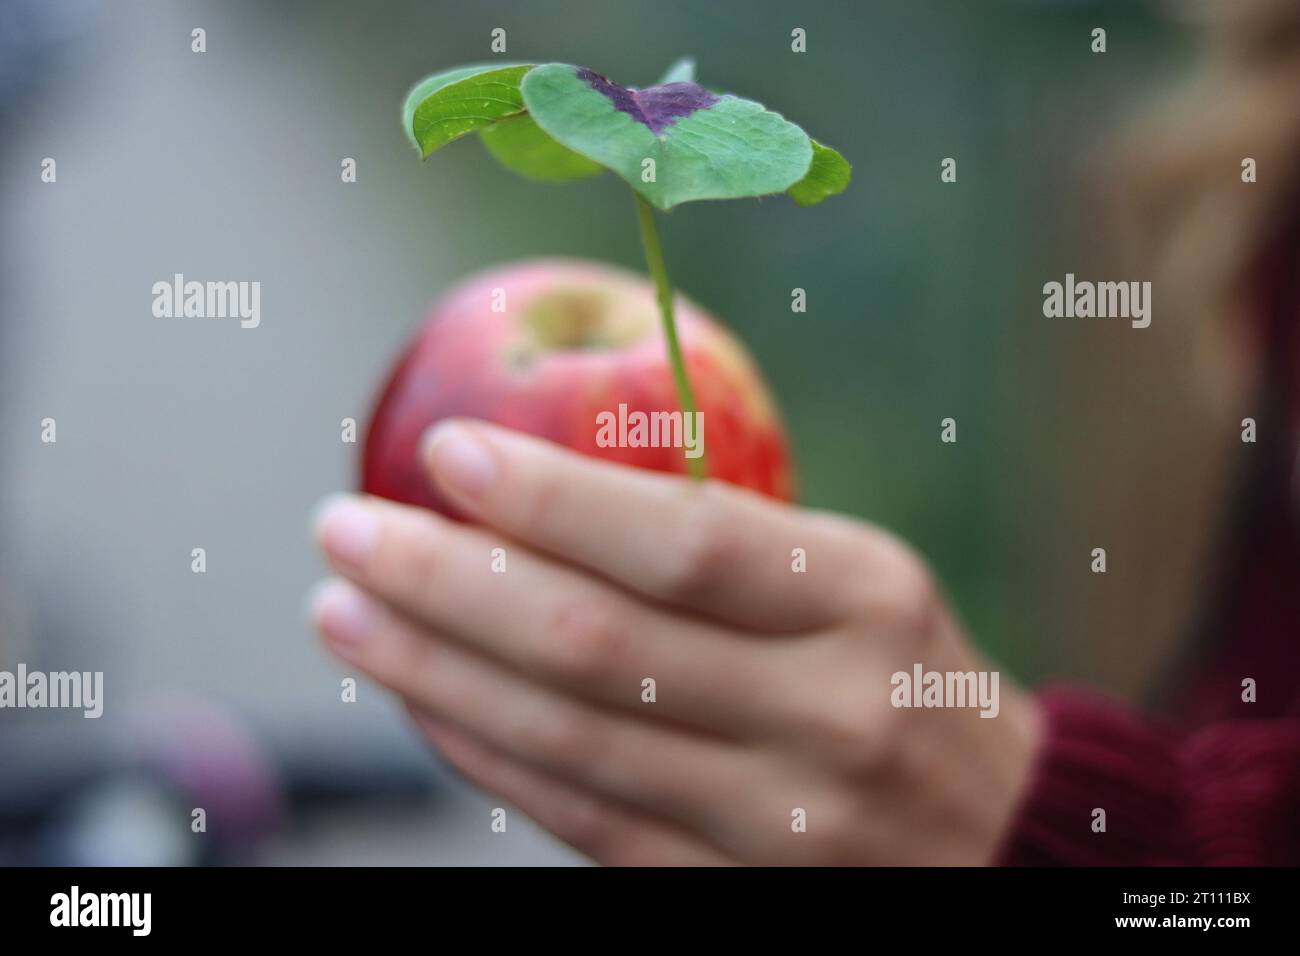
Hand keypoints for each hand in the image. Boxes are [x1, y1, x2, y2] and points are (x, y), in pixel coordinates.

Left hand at [311, 421, 1042, 864]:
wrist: (997, 835)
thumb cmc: (903, 671)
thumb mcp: (862, 577)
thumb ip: (728, 544)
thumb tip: (544, 486)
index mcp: (861, 600)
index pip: (680, 545)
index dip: (551, 499)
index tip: (445, 451)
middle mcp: (821, 714)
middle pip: (597, 647)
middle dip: (446, 582)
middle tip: (345, 529)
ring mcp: (772, 822)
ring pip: (567, 740)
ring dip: (432, 673)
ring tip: (344, 612)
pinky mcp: (725, 891)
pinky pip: (576, 818)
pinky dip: (484, 755)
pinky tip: (420, 704)